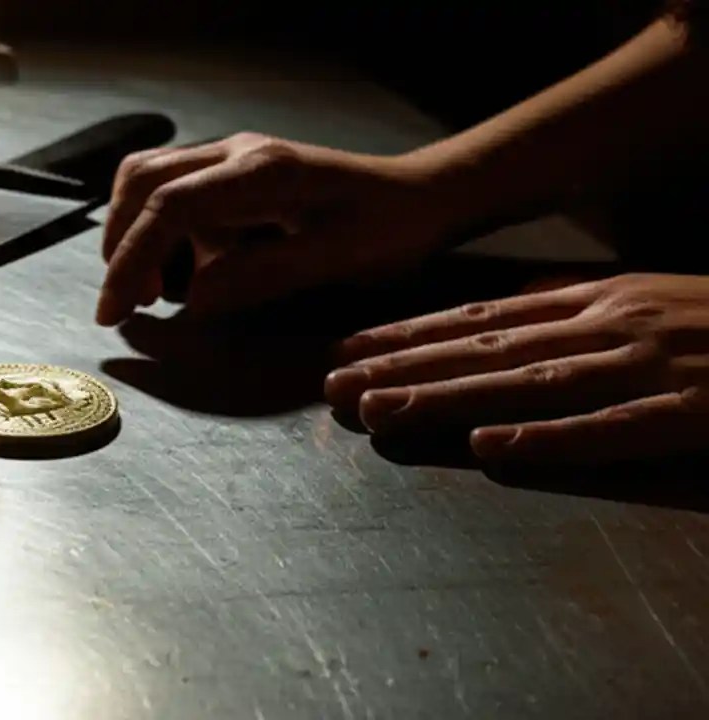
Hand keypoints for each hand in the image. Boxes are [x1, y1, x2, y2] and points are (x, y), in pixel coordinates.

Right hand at [96, 132, 458, 325]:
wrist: (420, 196)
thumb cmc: (388, 230)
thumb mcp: (336, 260)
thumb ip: (262, 276)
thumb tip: (193, 301)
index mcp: (261, 172)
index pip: (169, 206)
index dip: (132, 259)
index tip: (115, 310)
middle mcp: (237, 152)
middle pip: (142, 180)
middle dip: (119, 245)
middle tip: (123, 306)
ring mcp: (232, 157)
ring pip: (149, 179)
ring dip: (132, 234)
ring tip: (149, 292)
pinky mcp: (233, 173)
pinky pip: (173, 191)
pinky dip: (157, 231)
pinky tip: (181, 272)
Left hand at [325, 273, 708, 461]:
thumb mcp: (647, 300)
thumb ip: (575, 310)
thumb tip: (504, 315)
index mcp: (598, 299)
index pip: (482, 319)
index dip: (408, 336)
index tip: (347, 351)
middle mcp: (612, 325)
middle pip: (488, 350)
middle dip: (404, 367)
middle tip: (332, 386)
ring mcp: (654, 367)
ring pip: (531, 386)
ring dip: (450, 400)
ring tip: (381, 413)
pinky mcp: (697, 414)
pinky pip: (614, 431)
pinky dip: (551, 440)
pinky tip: (492, 453)